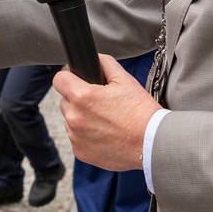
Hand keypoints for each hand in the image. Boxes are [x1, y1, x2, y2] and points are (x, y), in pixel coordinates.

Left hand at [53, 54, 161, 171]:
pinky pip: (77, 138)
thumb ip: (105, 63)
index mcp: (82, 97)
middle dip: (78, 99)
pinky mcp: (80, 152)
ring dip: (81, 118)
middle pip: (65, 100)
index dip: (68, 76)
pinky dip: (86, 135)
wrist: (153, 144)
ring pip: (70, 120)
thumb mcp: (125, 80)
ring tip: (105, 120)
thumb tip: (94, 59)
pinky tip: (105, 134)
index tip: (76, 79)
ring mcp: (76, 136)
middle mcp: (74, 117)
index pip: (59, 79)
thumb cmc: (141, 113)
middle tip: (100, 103)